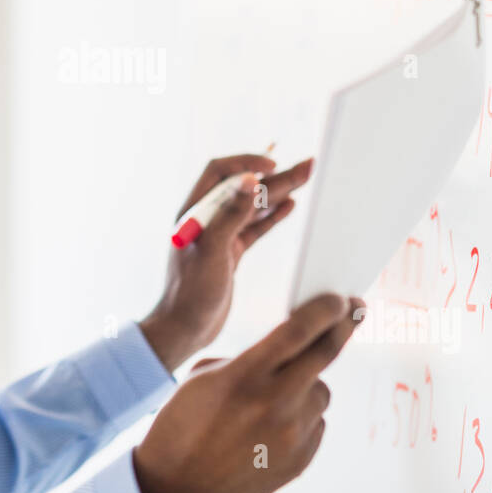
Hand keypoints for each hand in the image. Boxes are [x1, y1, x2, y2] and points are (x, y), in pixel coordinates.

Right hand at [131, 293, 365, 492]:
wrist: (178, 491)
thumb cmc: (181, 428)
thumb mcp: (202, 379)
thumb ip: (248, 359)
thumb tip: (284, 352)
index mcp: (245, 376)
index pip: (298, 331)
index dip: (325, 309)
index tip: (340, 298)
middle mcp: (275, 403)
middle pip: (326, 354)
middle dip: (343, 326)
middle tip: (354, 311)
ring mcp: (291, 434)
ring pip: (321, 390)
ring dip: (309, 382)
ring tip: (278, 394)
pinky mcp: (301, 459)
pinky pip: (316, 422)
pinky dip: (302, 415)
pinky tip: (273, 424)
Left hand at [139, 153, 314, 370]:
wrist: (184, 329)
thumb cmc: (191, 292)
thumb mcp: (213, 250)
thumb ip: (231, 214)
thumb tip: (250, 179)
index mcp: (194, 211)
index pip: (220, 172)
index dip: (246, 163)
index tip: (272, 165)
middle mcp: (206, 219)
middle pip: (244, 189)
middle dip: (274, 176)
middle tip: (307, 166)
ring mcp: (220, 236)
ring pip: (253, 208)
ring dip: (278, 194)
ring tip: (306, 179)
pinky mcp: (231, 253)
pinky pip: (255, 228)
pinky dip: (273, 216)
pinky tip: (290, 205)